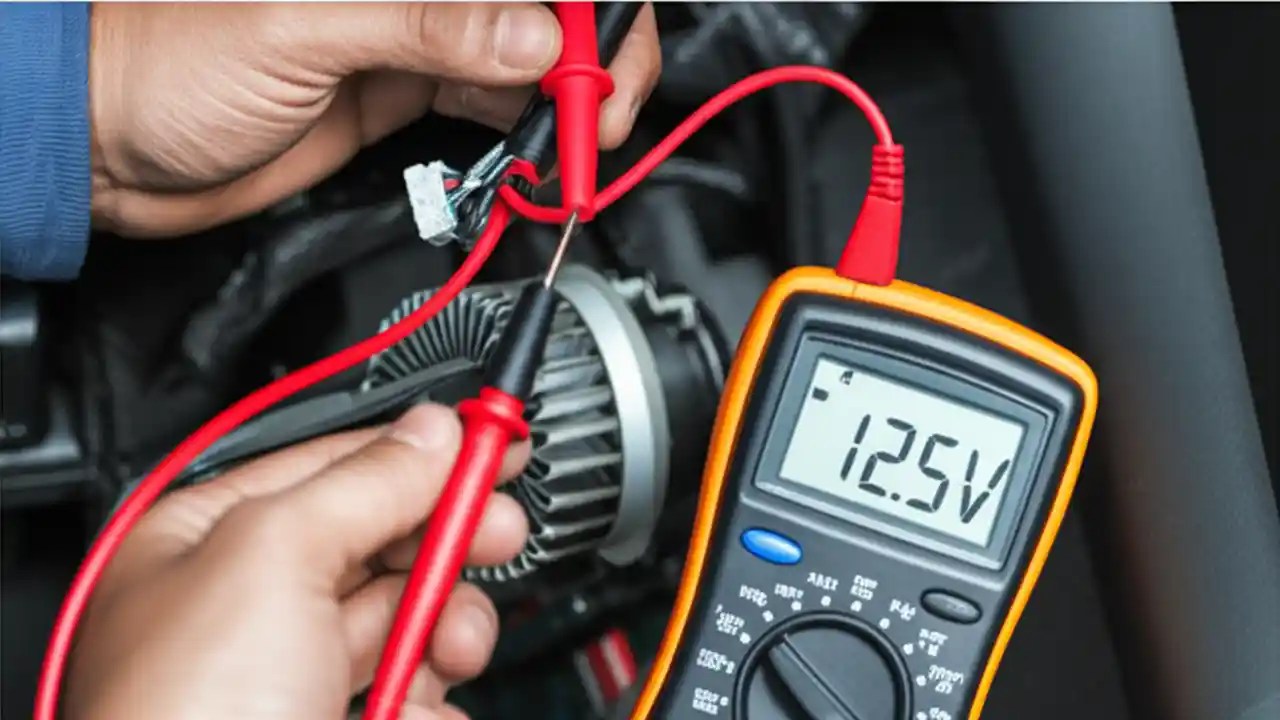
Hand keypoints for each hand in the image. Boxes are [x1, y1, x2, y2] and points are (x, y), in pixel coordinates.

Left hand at [66, 404, 530, 719]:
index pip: (331, 464)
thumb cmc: (180, 719)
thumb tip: (431, 434)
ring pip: (406, 621)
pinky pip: (411, 694)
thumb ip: (363, 483)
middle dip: (443, 539)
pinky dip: (429, 702)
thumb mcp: (274, 558)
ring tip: (451, 646)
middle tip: (495, 529)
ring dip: (446, 628)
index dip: (416, 449)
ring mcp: (291, 677)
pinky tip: (410, 711)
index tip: (490, 440)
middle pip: (379, 541)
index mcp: (204, 542)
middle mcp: (246, 607)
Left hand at [89, 2, 660, 237]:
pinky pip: (484, 102)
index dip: (577, 10)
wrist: (115, 148)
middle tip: (601, 112)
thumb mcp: (304, 34)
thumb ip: (425, 29)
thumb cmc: (167, 64)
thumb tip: (529, 38)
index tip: (596, 56)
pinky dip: (521, 128)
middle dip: (585, 57)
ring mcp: (408, 43)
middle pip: (535, 12)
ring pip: (520, 58)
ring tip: (579, 142)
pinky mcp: (399, 95)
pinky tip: (536, 147)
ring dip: (560, 100)